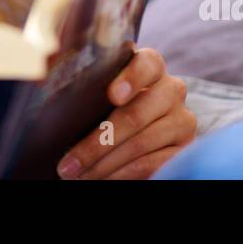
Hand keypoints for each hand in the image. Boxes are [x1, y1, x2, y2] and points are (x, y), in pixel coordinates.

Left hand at [56, 45, 195, 178]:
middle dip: (97, 142)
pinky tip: (102, 179)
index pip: (147, 64)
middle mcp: (171, 89)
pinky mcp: (184, 147)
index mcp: (152, 66)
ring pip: (140, 144)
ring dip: (103, 164)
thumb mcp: (107, 90)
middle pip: (135, 114)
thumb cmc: (114, 102)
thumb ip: (94, 89)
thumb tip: (58, 105)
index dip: (130, 78)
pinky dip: (122, 174)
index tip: (112, 95)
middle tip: (68, 163)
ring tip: (77, 175)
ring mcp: (182, 119)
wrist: (146, 124)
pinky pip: (151, 164)